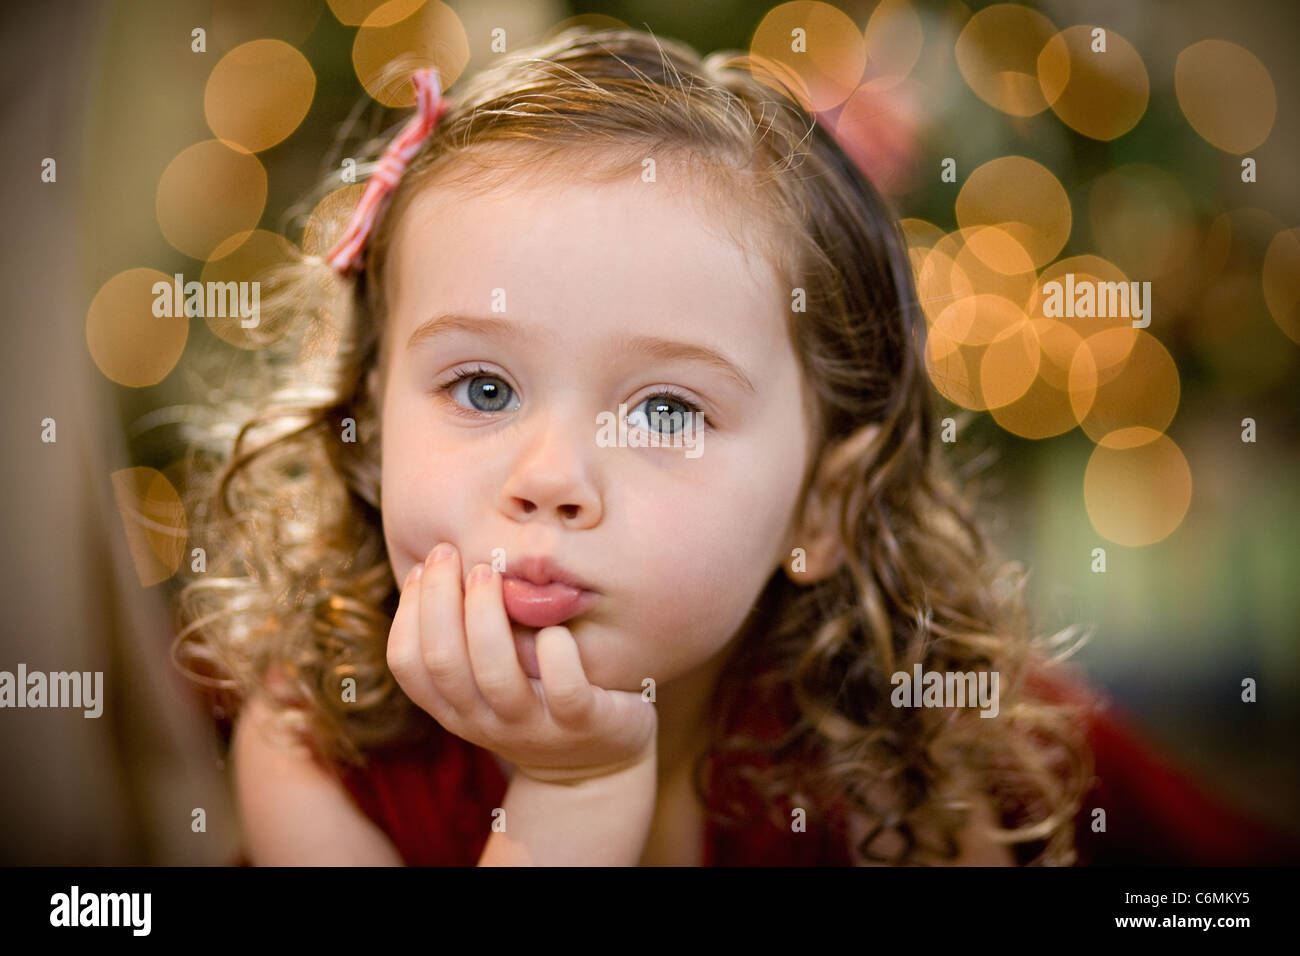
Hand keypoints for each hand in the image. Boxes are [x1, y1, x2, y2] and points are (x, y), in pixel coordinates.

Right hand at [386, 542, 657, 784]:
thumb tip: (435, 563)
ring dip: (486, 617)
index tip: (420, 566)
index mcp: (455, 707)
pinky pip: (565, 691)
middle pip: (443, 662)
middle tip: (451, 553)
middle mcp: (485, 720)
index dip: (407, 613)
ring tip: (488, 572)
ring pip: (495, 675)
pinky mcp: (582, 723)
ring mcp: (534, 725)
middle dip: (439, 600)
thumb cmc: (537, 695)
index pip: (408, 665)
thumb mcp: (490, 676)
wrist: (597, 758)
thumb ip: (466, 636)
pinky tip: (555, 629)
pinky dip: (557, 656)